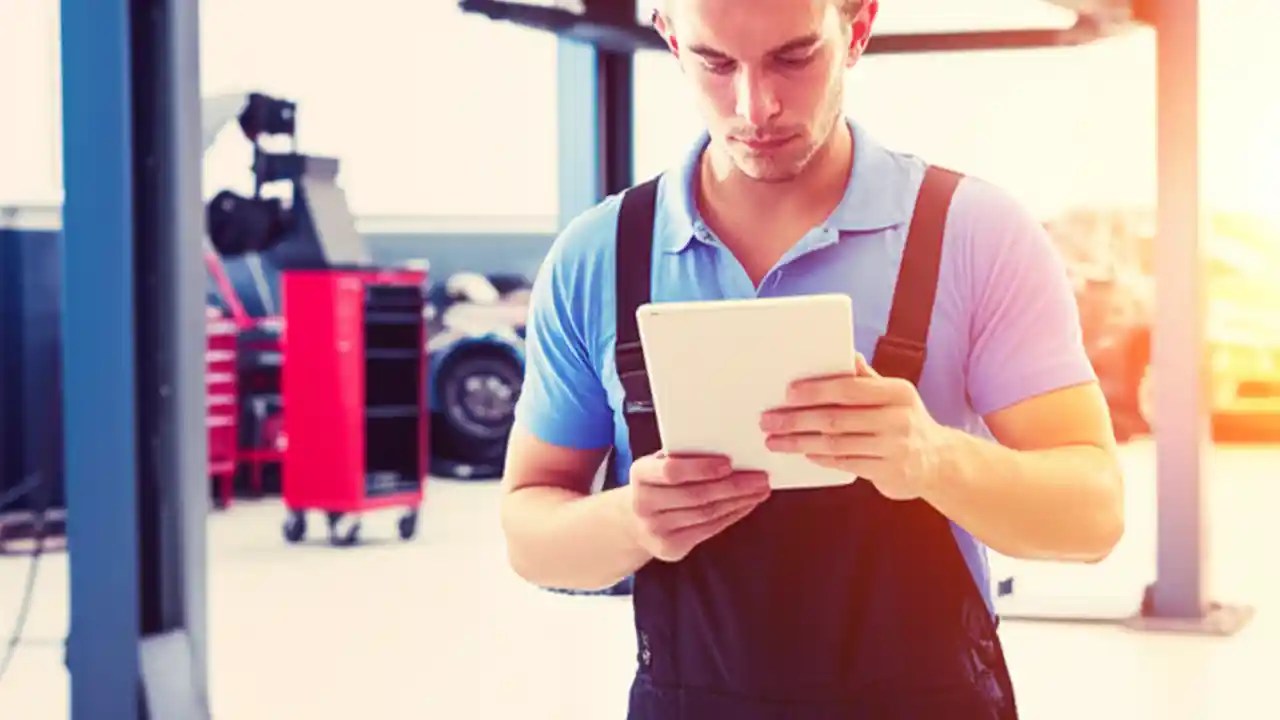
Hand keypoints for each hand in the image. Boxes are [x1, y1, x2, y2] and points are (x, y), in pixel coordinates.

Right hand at [624, 452, 770, 561]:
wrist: (634, 520)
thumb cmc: (658, 483)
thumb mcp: (660, 464)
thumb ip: (684, 455)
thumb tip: (730, 447)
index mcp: (640, 474)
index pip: (672, 471)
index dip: (701, 468)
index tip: (729, 463)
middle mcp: (643, 504)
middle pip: (695, 495)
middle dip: (732, 486)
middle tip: (760, 478)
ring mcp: (655, 529)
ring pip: (706, 514)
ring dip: (738, 501)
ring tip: (760, 490)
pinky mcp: (670, 548)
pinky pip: (709, 529)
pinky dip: (732, 516)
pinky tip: (747, 504)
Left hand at [759, 354, 950, 500]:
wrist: (939, 462)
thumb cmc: (906, 421)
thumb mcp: (893, 395)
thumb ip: (867, 379)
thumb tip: (846, 352)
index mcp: (897, 392)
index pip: (849, 389)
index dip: (816, 390)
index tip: (787, 393)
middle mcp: (897, 419)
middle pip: (835, 419)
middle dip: (796, 419)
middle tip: (768, 420)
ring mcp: (893, 448)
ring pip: (835, 444)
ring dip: (799, 442)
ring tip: (775, 440)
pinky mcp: (887, 472)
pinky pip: (844, 463)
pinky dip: (820, 457)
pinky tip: (802, 452)